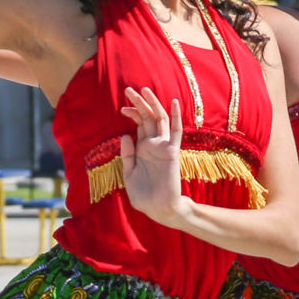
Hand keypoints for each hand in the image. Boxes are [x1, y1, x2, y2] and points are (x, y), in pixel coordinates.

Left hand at [116, 86, 184, 224]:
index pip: (139, 124)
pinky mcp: (172, 152)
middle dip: (139, 103)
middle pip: (147, 117)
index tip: (122, 106)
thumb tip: (126, 135)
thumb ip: (127, 155)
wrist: (157, 208)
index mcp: (142, 148)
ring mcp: (163, 146)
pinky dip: (175, 117)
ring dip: (152, 104)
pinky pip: (176, 132)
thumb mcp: (129, 173)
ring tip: (144, 89)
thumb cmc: (143, 195)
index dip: (132, 113)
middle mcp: (153, 144)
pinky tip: (173, 102)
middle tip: (128, 89)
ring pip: (159, 120)